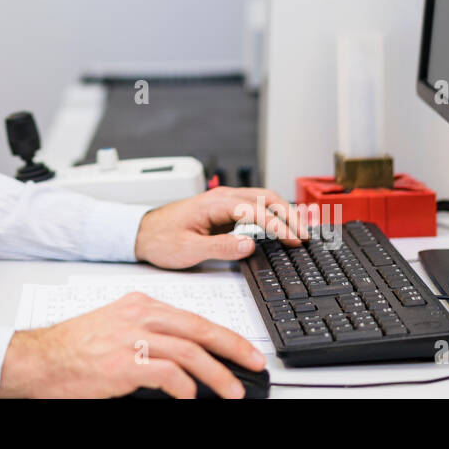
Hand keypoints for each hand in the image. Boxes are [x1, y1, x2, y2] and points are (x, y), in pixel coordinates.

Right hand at [0, 291, 266, 397]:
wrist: (38, 360)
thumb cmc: (72, 348)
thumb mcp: (115, 326)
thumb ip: (148, 333)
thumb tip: (184, 354)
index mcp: (139, 305)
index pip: (193, 316)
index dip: (223, 333)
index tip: (242, 348)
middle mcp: (138, 316)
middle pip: (199, 329)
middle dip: (233, 347)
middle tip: (254, 363)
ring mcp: (131, 339)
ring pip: (190, 353)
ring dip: (217, 375)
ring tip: (232, 391)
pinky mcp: (124, 364)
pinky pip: (168, 374)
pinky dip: (185, 387)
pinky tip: (190, 398)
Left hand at [133, 186, 309, 269]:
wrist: (142, 233)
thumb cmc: (161, 239)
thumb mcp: (189, 249)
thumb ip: (221, 247)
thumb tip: (250, 244)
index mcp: (215, 203)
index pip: (256, 211)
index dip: (279, 226)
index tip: (294, 240)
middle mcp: (222, 198)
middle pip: (266, 198)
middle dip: (290, 215)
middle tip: (306, 236)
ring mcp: (224, 203)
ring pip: (262, 201)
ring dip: (284, 213)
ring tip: (300, 232)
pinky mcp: (224, 212)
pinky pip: (254, 209)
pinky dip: (272, 216)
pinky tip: (281, 229)